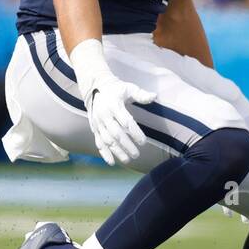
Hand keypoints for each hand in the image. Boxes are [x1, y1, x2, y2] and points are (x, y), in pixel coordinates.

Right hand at [68, 38, 154, 165]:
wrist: (95, 87)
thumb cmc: (116, 89)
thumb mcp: (129, 88)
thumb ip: (141, 94)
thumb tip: (154, 96)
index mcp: (114, 105)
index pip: (125, 122)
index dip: (134, 133)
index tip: (143, 142)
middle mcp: (104, 115)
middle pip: (116, 133)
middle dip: (126, 145)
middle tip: (137, 154)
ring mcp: (97, 122)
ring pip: (107, 140)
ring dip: (116, 151)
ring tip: (127, 160)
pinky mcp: (94, 128)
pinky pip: (98, 142)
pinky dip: (104, 153)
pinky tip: (112, 162)